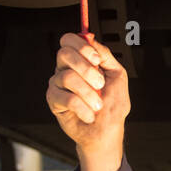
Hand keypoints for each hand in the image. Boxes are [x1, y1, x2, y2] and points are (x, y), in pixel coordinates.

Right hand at [46, 32, 130, 150]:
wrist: (107, 131)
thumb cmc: (112, 105)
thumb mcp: (117, 76)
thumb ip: (105, 55)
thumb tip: (91, 39)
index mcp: (80, 60)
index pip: (69, 40)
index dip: (81, 46)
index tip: (96, 60)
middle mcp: (65, 69)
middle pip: (64, 54)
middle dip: (86, 68)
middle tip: (100, 83)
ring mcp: (57, 84)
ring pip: (67, 77)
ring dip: (88, 93)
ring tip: (98, 105)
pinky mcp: (53, 101)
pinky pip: (66, 98)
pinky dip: (83, 108)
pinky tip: (89, 115)